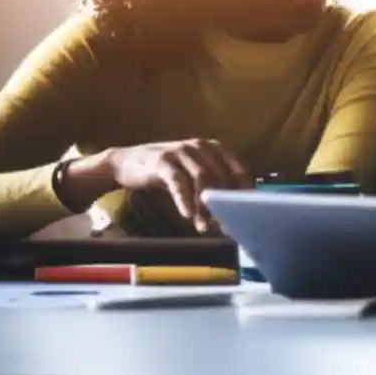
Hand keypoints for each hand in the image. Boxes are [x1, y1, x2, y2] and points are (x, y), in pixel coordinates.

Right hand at [104, 139, 252, 232]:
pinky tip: (187, 216)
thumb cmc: (167, 172)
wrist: (127, 162)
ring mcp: (182, 151)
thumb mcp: (193, 176)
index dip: (244, 192)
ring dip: (205, 207)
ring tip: (205, 227)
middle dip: (224, 204)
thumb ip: (212, 188)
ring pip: (202, 180)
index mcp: (215, 148)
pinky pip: (178, 181)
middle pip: (221, 176)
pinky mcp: (163, 160)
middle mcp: (201, 146)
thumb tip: (234, 214)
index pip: (240, 168)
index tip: (248, 213)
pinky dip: (184, 200)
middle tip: (224, 227)